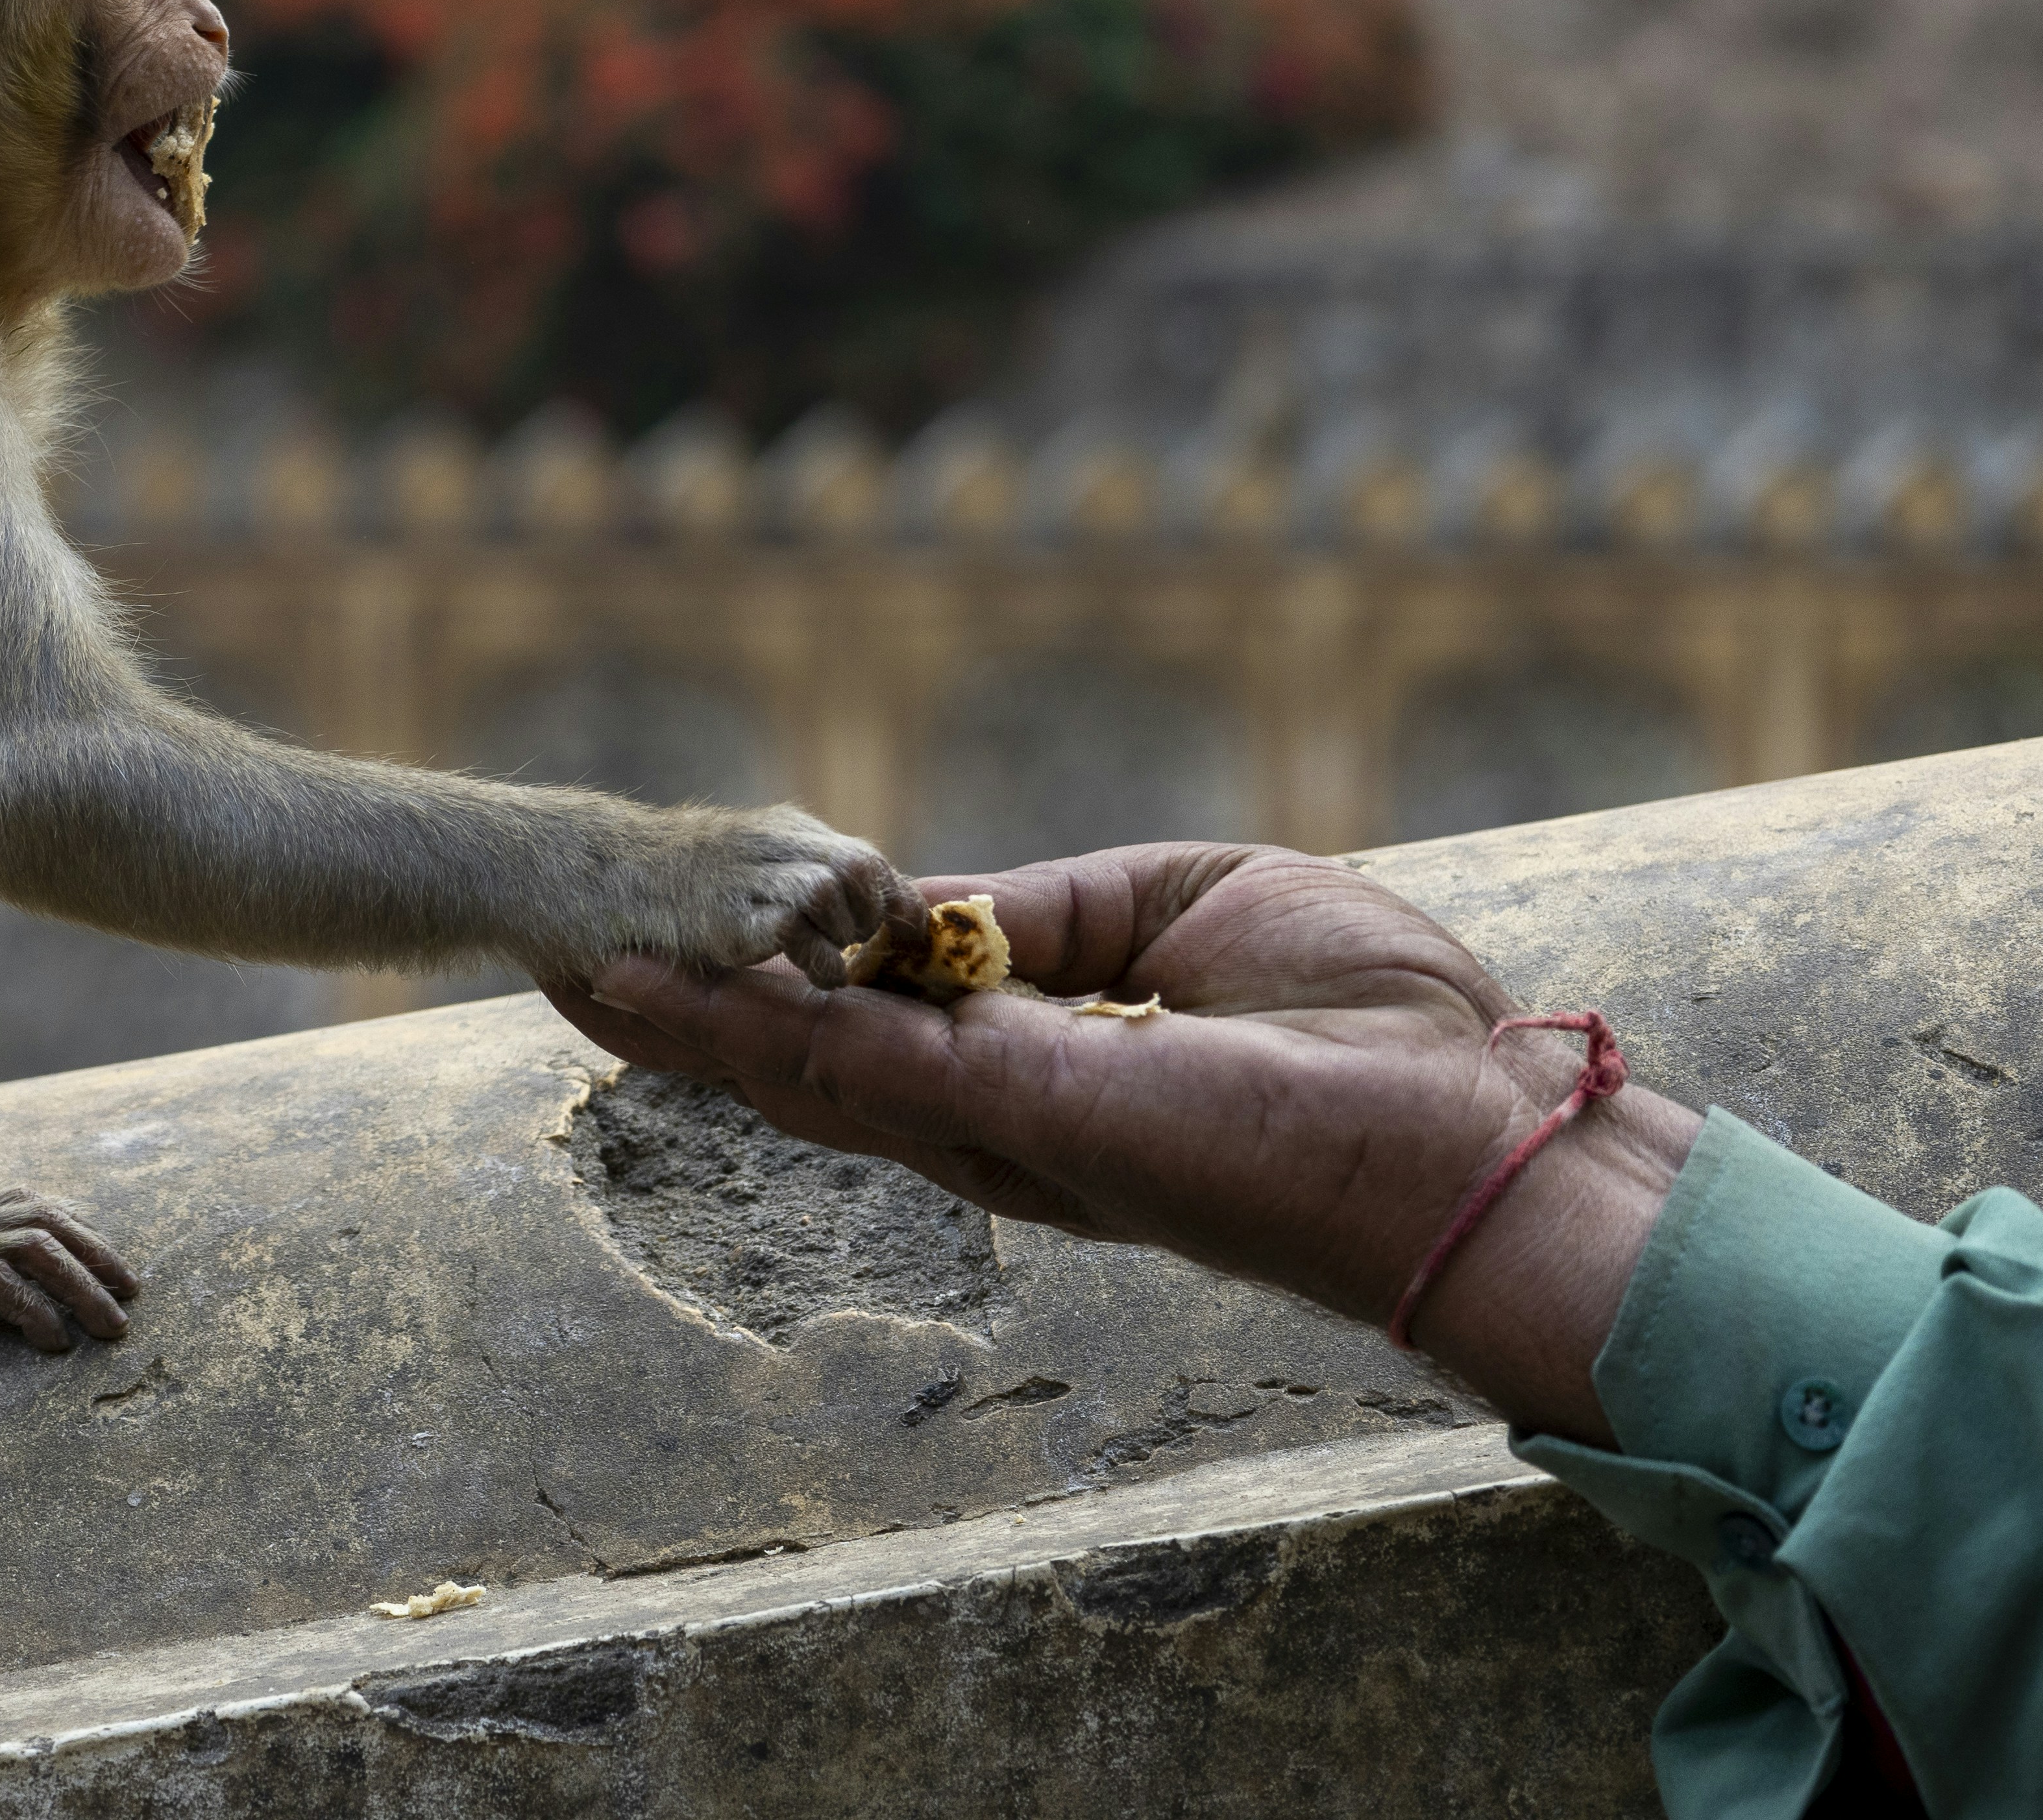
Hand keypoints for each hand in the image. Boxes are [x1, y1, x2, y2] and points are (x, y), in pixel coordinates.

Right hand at [542, 843, 1700, 1442]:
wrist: (1473, 1135)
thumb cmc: (1380, 1029)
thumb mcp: (1188, 907)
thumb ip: (1046, 918)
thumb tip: (930, 910)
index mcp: (1058, 1069)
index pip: (889, 1022)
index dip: (788, 977)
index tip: (698, 930)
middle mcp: (1009, 1118)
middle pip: (814, 1063)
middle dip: (695, 1016)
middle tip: (572, 962)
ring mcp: (1003, 1125)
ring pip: (801, 1070)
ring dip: (680, 1021)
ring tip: (569, 969)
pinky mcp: (1016, 1116)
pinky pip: (847, 1064)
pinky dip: (739, 1028)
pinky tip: (647, 996)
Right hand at [613, 806, 924, 988]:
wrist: (581, 874)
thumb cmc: (650, 884)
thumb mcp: (733, 868)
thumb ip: (782, 879)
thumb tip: (842, 915)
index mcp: (779, 832)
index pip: (865, 858)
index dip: (896, 899)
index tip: (910, 935)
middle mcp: (770, 843)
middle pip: (862, 866)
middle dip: (875, 916)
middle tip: (859, 953)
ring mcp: (746, 874)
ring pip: (839, 885)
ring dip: (846, 933)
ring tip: (828, 964)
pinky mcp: (726, 913)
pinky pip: (799, 923)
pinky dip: (819, 956)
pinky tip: (813, 975)